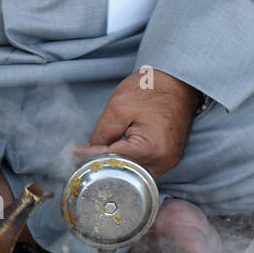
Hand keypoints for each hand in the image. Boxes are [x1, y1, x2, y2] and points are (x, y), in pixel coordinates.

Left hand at [77, 69, 201, 176]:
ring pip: (135, 173)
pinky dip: (130, 161)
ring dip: (117, 164)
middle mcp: (164, 161)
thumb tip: (89, 152)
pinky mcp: (169, 157)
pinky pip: (144, 167)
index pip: (114, 160)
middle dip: (104, 163)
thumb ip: (102, 133)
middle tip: (84, 154)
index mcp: (152, 149)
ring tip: (100, 152)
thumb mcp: (118, 107)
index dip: (91, 155)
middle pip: (126, 173)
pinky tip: (118, 151)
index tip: (74, 151)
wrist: (178, 79)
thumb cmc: (152, 88)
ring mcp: (169, 161)